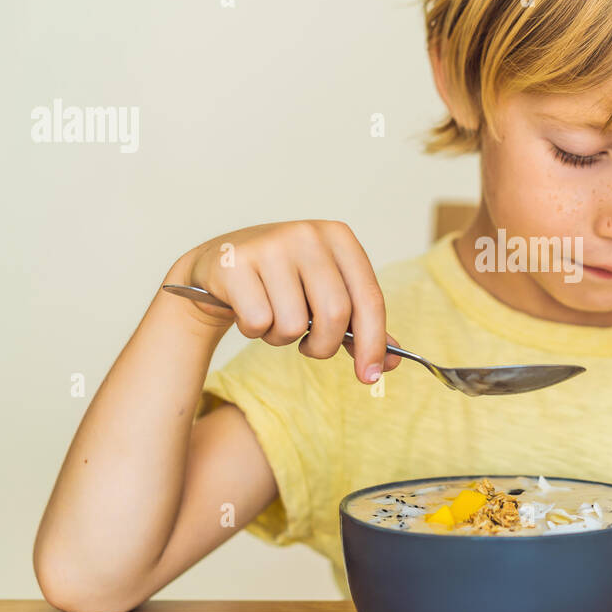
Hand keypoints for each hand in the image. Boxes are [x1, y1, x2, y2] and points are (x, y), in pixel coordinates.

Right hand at [171, 219, 402, 384]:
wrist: (220, 264)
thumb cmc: (283, 282)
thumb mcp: (325, 292)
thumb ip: (360, 324)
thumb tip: (391, 362)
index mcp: (339, 237)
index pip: (369, 299)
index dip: (373, 343)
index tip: (371, 376)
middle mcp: (307, 235)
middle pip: (335, 315)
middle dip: (323, 346)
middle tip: (310, 347)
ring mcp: (270, 245)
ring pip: (293, 324)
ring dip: (283, 337)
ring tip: (272, 316)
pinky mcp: (234, 264)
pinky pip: (259, 322)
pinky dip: (255, 330)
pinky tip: (248, 309)